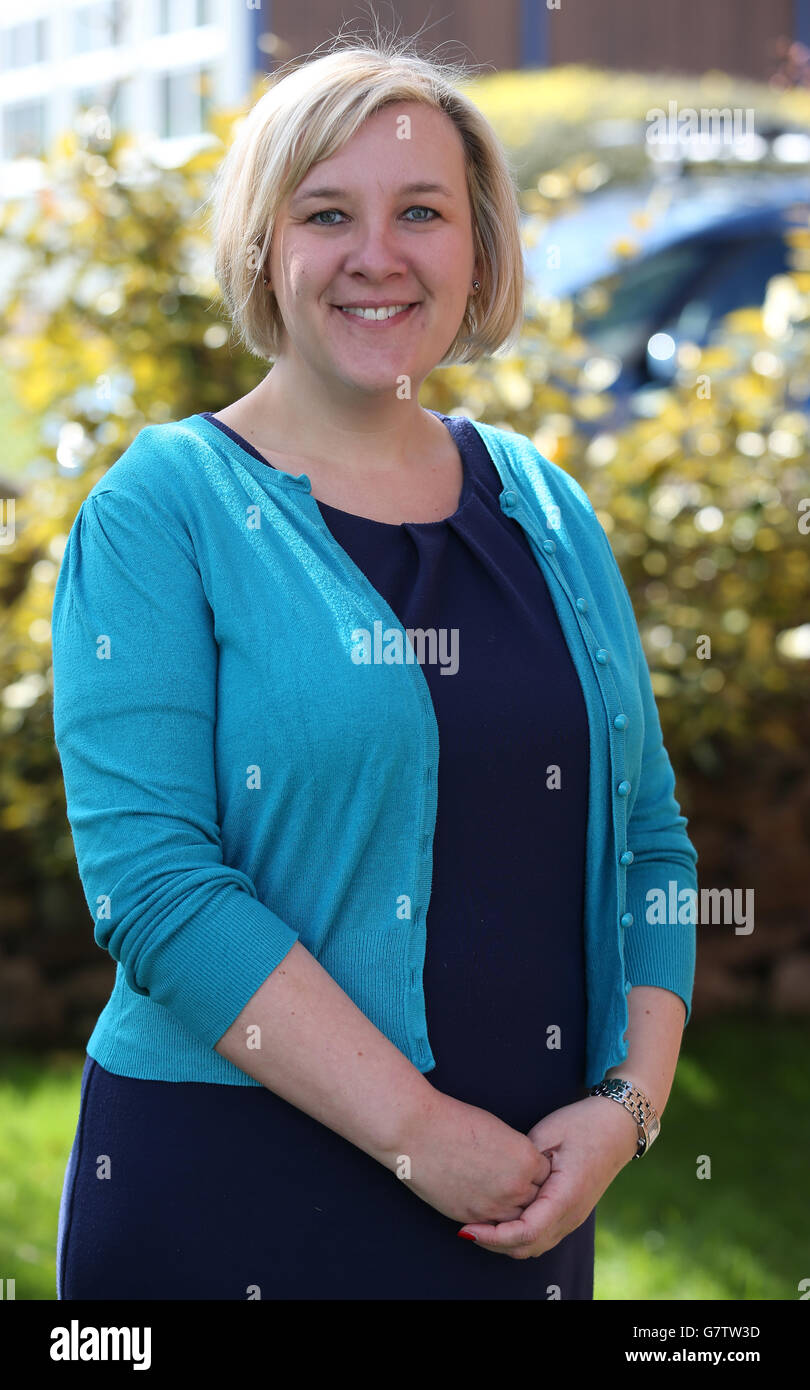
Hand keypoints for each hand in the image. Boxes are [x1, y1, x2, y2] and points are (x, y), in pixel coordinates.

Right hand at [396, 1088, 552, 1225]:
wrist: (417, 1132)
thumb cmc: (454, 1122)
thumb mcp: (497, 1131)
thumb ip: (516, 1155)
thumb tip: (519, 1170)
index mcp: (526, 1159)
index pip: (546, 1174)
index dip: (535, 1170)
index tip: (525, 1166)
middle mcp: (515, 1187)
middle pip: (537, 1200)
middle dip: (529, 1193)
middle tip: (515, 1183)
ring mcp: (494, 1207)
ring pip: (518, 1220)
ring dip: (513, 1210)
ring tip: (500, 1195)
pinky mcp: (471, 1218)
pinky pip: (493, 1228)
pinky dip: (493, 1220)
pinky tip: (483, 1201)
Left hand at [456, 1095, 639, 1257]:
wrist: (617, 1127)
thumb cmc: (582, 1124)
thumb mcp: (548, 1134)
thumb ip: (522, 1161)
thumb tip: (495, 1179)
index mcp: (565, 1196)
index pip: (525, 1232)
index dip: (493, 1235)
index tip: (467, 1227)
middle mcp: (571, 1215)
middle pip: (527, 1247)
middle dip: (493, 1243)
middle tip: (465, 1227)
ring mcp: (573, 1218)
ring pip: (534, 1247)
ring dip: (505, 1242)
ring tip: (479, 1224)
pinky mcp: (570, 1215)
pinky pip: (541, 1236)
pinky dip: (518, 1236)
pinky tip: (500, 1218)